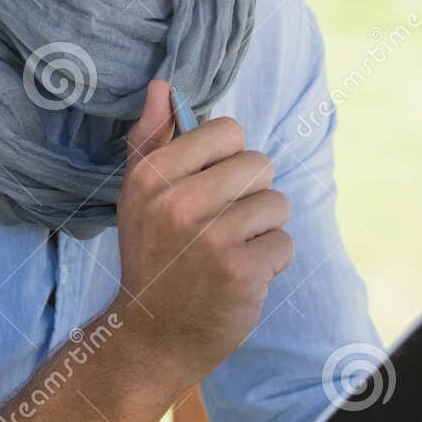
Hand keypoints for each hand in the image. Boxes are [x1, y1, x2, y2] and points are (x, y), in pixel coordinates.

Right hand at [112, 79, 293, 384]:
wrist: (151, 336)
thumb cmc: (150, 256)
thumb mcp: (137, 195)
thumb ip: (150, 138)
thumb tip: (163, 85)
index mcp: (153, 175)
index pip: (228, 130)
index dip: (228, 158)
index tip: (208, 188)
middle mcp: (179, 202)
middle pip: (260, 164)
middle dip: (249, 195)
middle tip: (219, 226)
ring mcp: (212, 238)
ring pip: (277, 203)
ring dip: (262, 230)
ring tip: (230, 251)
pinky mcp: (242, 271)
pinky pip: (285, 242)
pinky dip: (270, 262)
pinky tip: (240, 277)